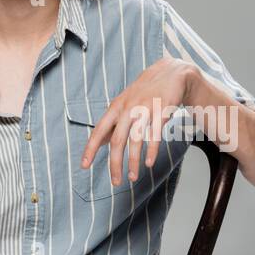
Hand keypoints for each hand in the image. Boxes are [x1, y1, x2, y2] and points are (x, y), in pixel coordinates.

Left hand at [81, 59, 197, 183]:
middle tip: (115, 182)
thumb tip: (96, 143)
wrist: (170, 73)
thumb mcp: (123, 104)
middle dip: (114, 163)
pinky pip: (154, 135)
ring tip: (132, 177)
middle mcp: (127, 109)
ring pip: (135, 140)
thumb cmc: (144, 92)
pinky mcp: (161, 112)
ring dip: (133, 162)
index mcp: (115, 108)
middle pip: (117, 140)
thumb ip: (111, 123)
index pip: (99, 131)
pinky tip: (148, 163)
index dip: (90, 149)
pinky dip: (151, 151)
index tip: (84, 165)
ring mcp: (144, 110)